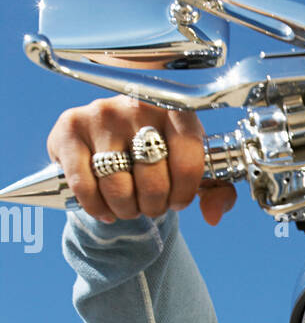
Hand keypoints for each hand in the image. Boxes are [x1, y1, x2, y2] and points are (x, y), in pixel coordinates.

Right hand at [46, 95, 237, 225]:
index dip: (184, 192)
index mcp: (175, 111)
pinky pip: (84, 185)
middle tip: (150, 205)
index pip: (188, 160)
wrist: (109, 128)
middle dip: (154, 205)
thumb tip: (213, 215)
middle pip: (152, 180)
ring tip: (128, 205)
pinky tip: (104, 206)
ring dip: (125, 209)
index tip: (178, 201)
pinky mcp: (70, 128)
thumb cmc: (157, 150)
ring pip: (117, 186)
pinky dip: (96, 206)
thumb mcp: (191, 165)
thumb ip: (216, 190)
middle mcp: (138, 106)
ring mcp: (102, 114)